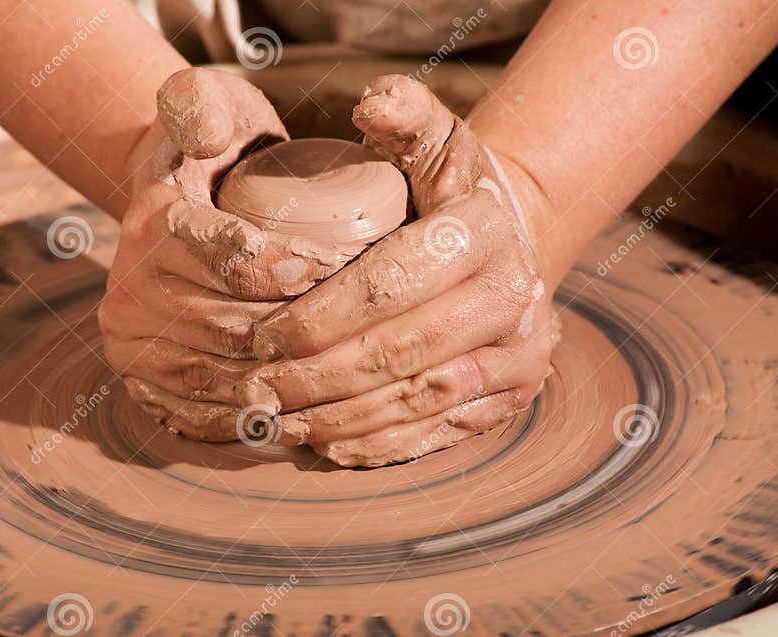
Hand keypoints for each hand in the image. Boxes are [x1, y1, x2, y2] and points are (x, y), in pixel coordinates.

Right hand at [99, 68, 357, 440]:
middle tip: (373, 327)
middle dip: (312, 330)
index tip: (356, 266)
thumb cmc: (214, 151)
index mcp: (152, 227)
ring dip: (296, 380)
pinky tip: (311, 411)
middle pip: (239, 329)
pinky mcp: (146, 383)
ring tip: (354, 369)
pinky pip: (208, 415)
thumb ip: (203, 103)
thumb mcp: (208, 105)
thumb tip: (204, 135)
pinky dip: (261, 419)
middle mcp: (131, 293)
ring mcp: (134, 346)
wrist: (174, 203)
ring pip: (231, 378)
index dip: (305, 269)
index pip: (241, 262)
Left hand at [238, 75, 559, 465]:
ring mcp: (522, 354)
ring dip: (338, 417)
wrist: (512, 242)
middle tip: (255, 390)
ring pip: (417, 399)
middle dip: (317, 377)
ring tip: (278, 421)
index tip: (261, 336)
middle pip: (400, 351)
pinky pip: (442, 431)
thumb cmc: (452, 190)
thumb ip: (405, 114)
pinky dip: (380, 443)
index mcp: (486, 231)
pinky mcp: (514, 394)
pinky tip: (326, 443)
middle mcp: (515, 296)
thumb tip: (372, 104)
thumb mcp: (437, 139)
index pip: (390, 283)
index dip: (319, 316)